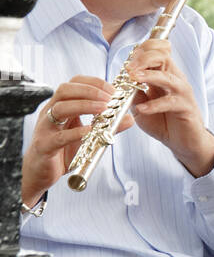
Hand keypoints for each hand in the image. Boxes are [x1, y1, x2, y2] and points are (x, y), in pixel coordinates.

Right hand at [22, 76, 130, 203]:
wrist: (41, 173)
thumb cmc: (62, 152)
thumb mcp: (88, 137)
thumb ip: (108, 127)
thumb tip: (129, 118)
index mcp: (61, 106)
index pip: (74, 84)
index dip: (94, 83)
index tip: (112, 90)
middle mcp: (51, 113)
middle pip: (65, 90)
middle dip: (89, 91)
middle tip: (109, 99)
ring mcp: (46, 128)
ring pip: (60, 108)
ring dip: (83, 106)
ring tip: (103, 109)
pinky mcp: (45, 146)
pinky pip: (59, 137)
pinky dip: (76, 132)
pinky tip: (90, 131)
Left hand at [127, 40, 213, 176]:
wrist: (183, 142)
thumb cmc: (164, 121)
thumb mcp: (141, 105)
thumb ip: (133, 92)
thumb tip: (122, 81)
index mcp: (165, 74)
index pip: (158, 51)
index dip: (143, 49)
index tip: (129, 58)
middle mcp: (175, 79)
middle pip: (163, 57)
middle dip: (143, 59)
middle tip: (128, 68)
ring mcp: (182, 93)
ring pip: (167, 77)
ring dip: (149, 75)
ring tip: (134, 78)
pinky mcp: (186, 108)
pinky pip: (169, 103)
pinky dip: (154, 105)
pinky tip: (142, 109)